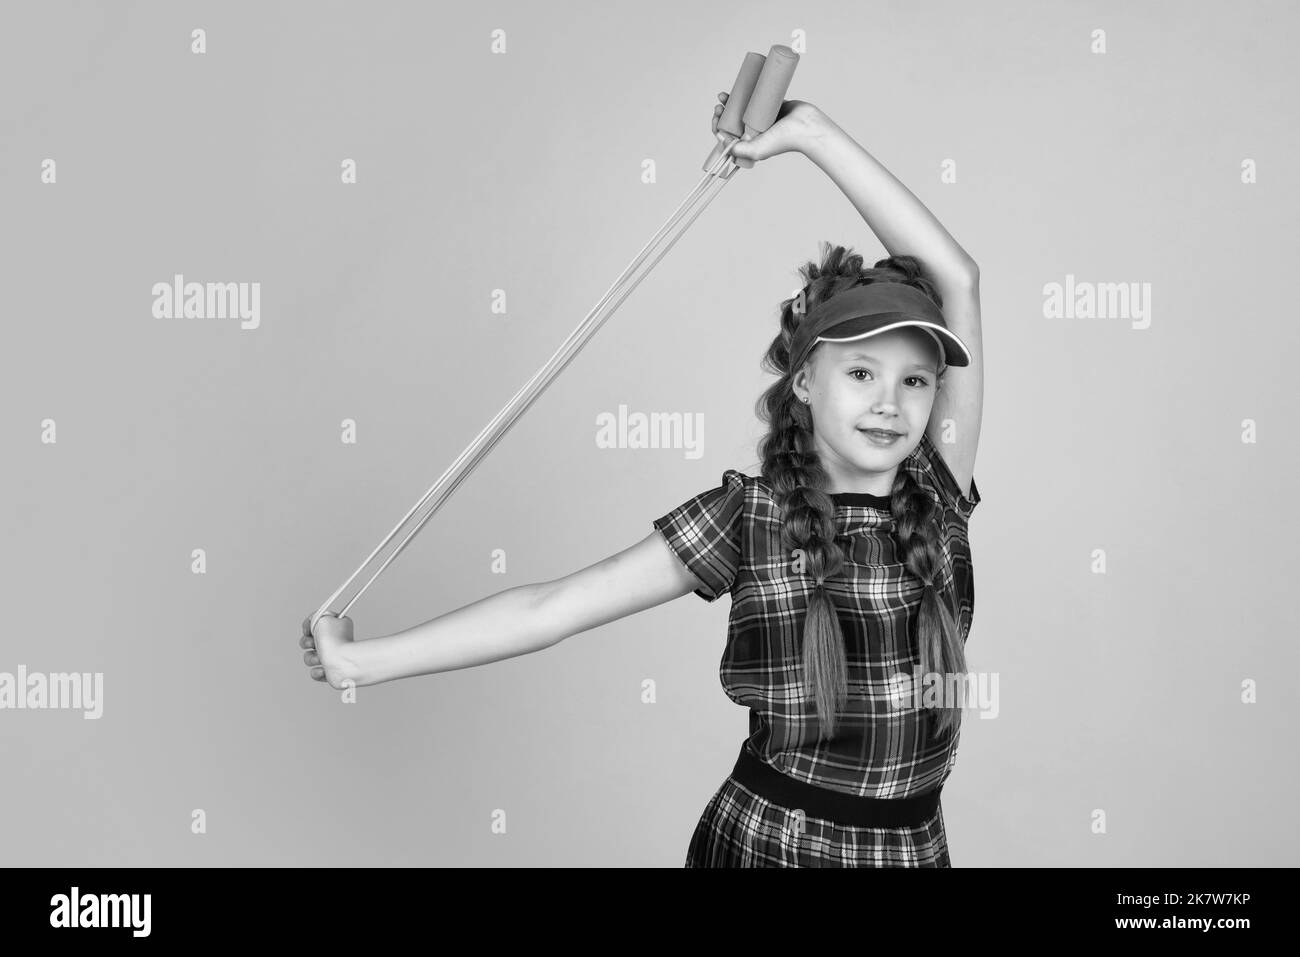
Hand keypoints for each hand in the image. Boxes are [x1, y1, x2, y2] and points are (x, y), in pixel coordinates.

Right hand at [300, 613, 358, 689]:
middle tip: (313, 643)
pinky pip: (315, 672)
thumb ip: (318, 616)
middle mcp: (333, 642)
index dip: (308, 627)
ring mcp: (331, 657)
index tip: (309, 630)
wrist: (344, 661)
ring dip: (311, 658)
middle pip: (309, 642)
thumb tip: (314, 622)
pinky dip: (316, 672)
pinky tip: (323, 669)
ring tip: (320, 658)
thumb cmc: (336, 640)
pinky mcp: (330, 672)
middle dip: (307, 643)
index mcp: (334, 628)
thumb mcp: (325, 617)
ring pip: (309, 658)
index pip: (316, 625)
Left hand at [711, 91, 825, 163]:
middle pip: (733, 121)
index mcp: (750, 143)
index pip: (728, 135)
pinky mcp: (772, 106)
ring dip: (730, 102)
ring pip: (742, 108)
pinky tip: (738, 87)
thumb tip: (720, 137)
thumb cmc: (784, 140)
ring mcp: (763, 118)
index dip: (718, 126)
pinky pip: (756, 97)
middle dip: (723, 112)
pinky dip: (746, 93)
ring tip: (723, 95)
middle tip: (720, 103)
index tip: (716, 116)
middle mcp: (755, 132)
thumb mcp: (757, 150)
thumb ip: (738, 150)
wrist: (806, 126)